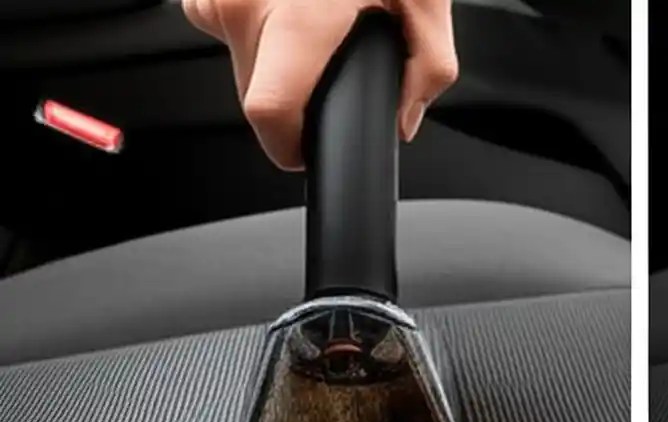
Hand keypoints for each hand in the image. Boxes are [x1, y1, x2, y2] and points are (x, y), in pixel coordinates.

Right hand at [184, 0, 457, 169]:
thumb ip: (426, 70)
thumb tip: (403, 118)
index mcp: (297, 20)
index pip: (268, 113)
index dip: (290, 145)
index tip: (308, 148)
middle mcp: (243, 6)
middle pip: (261, 92)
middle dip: (302, 88)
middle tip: (339, 49)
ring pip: (243, 58)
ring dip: (281, 53)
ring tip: (320, 15)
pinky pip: (228, 22)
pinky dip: (261, 20)